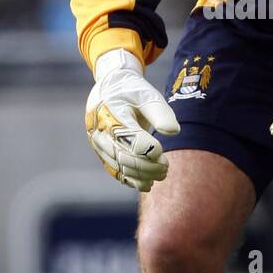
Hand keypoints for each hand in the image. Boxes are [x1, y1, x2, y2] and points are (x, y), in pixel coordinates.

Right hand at [85, 48, 179, 191]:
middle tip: (166, 167)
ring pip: (119, 167)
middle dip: (147, 166)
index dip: (146, 148)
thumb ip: (160, 112)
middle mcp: (100, 132)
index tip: (162, 151)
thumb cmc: (133, 91)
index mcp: (109, 114)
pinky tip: (147, 184)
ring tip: (162, 175)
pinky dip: (131, 180)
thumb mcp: (147, 94)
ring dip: (141, 175)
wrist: (110, 88)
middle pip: (123, 157)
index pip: (128, 138)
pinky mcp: (103, 153)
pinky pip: (115, 171)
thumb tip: (173, 131)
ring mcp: (99, 145)